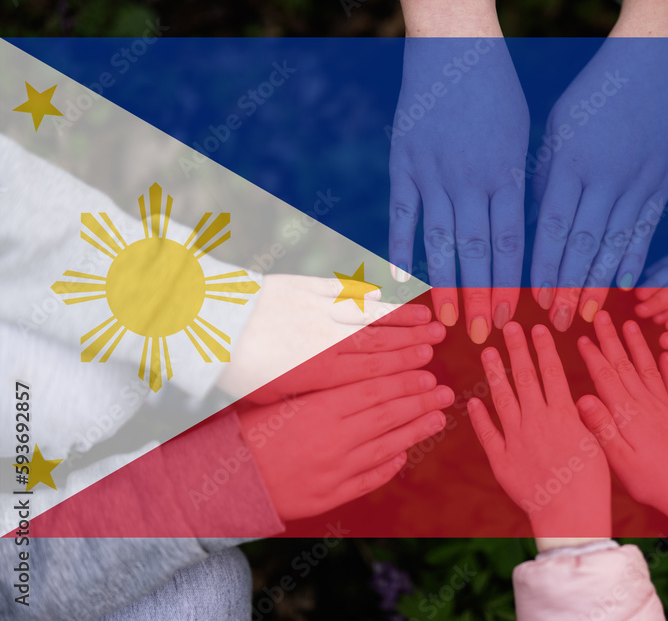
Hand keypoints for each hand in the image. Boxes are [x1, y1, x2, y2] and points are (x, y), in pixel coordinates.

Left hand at [218, 274, 446, 401]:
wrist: (205, 324)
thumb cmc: (232, 370)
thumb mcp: (269, 397)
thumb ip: (308, 396)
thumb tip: (338, 404)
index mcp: (317, 372)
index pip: (372, 371)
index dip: (403, 369)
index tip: (427, 368)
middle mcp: (323, 339)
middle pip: (378, 343)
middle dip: (412, 343)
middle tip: (440, 342)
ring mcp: (315, 309)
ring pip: (368, 316)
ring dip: (400, 319)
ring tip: (427, 320)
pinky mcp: (301, 286)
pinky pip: (342, 290)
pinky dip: (365, 294)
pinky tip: (385, 297)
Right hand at [240, 371, 453, 520]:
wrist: (225, 481)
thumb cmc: (247, 431)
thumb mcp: (280, 397)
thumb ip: (318, 387)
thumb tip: (354, 367)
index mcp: (320, 408)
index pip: (374, 389)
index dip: (405, 380)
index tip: (427, 371)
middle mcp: (334, 438)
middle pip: (388, 415)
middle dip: (421, 402)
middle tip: (446, 392)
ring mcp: (335, 470)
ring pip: (387, 446)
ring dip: (416, 432)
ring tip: (438, 418)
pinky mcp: (331, 496)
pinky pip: (370, 479)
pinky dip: (390, 465)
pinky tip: (404, 453)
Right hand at [387, 36, 528, 343]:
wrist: (454, 45)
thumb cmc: (498, 93)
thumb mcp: (523, 138)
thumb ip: (518, 187)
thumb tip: (523, 239)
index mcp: (506, 174)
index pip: (511, 244)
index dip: (511, 285)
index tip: (512, 318)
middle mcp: (470, 180)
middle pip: (477, 251)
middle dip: (481, 298)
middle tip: (481, 336)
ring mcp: (433, 173)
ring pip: (440, 240)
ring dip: (444, 283)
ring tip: (445, 320)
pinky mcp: (403, 164)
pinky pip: (401, 213)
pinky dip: (399, 245)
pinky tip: (400, 277)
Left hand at [468, 323, 611, 537]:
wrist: (571, 514)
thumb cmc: (592, 482)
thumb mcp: (598, 443)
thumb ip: (586, 418)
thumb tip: (579, 397)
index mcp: (564, 414)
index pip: (551, 372)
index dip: (543, 348)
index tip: (536, 328)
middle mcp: (538, 421)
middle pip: (525, 377)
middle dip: (517, 349)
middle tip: (509, 326)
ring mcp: (517, 439)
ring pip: (502, 398)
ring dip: (495, 373)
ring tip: (488, 351)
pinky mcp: (502, 460)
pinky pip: (487, 433)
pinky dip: (479, 417)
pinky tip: (473, 401)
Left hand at [529, 37, 667, 330]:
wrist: (651, 65)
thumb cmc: (591, 97)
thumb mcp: (555, 128)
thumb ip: (543, 177)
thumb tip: (528, 228)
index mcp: (571, 161)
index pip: (553, 226)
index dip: (544, 267)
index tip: (534, 299)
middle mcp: (606, 176)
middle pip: (583, 243)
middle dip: (568, 287)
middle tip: (556, 323)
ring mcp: (638, 181)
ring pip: (614, 243)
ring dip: (599, 283)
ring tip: (587, 316)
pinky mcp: (663, 184)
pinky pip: (645, 230)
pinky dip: (633, 260)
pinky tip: (624, 288)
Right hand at [575, 311, 667, 538]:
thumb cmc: (652, 481)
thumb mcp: (619, 461)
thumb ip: (601, 428)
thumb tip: (582, 398)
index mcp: (627, 414)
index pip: (605, 377)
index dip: (593, 355)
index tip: (582, 337)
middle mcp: (646, 404)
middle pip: (625, 365)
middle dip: (612, 339)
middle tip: (602, 316)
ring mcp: (666, 407)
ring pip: (648, 368)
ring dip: (638, 345)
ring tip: (630, 324)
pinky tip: (665, 354)